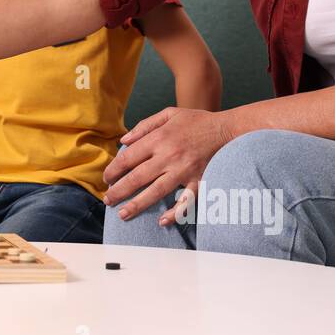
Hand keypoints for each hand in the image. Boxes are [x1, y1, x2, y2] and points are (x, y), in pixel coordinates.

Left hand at [102, 108, 235, 223]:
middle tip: (108, 200)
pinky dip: (175, 212)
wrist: (227, 129)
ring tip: (123, 214)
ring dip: (138, 204)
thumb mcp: (169, 114)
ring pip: (156, 191)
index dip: (114, 169)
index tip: (107, 178)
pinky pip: (186, 201)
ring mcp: (184, 170)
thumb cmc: (196, 121)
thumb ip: (144, 126)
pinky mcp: (199, 181)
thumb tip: (124, 140)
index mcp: (159, 139)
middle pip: (138, 177)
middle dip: (119, 190)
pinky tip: (162, 221)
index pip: (129, 157)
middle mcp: (169, 156)